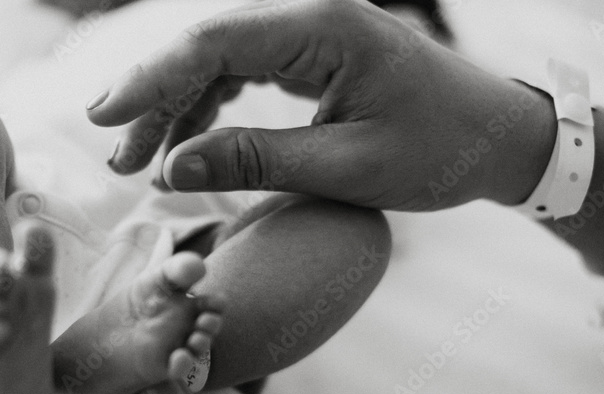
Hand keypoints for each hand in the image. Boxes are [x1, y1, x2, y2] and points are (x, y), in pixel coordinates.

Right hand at [85, 0, 554, 210]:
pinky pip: (246, 74)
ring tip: (137, 158)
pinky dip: (211, 109)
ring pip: (220, 61)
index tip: (106, 117)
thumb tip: (171, 167)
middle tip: (110, 145)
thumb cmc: (440, 152)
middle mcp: (313, 17)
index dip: (152, 78)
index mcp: (325, 28)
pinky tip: (186, 143)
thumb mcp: (346, 167)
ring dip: (177, 107)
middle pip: (207, 46)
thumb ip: (255, 161)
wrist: (498, 138)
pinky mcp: (315, 57)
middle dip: (154, 96)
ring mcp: (313, 34)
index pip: (215, 42)